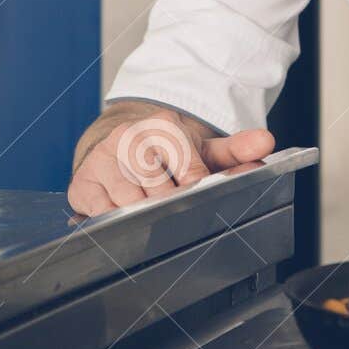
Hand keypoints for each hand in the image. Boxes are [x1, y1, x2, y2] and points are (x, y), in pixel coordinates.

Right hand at [66, 108, 274, 216]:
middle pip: (161, 193)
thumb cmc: (166, 153)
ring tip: (149, 210)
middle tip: (174, 211)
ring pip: (131, 205)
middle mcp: (130, 139)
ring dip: (144, 215)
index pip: (191, 172)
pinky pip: (102, 213)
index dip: (197, 191)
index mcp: (164, 127)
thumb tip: (266, 141)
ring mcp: (103, 160)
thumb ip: (236, 148)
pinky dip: (115, 221)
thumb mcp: (203, 149)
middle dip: (171, 207)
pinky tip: (123, 214)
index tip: (196, 197)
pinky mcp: (82, 183)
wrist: (120, 145)